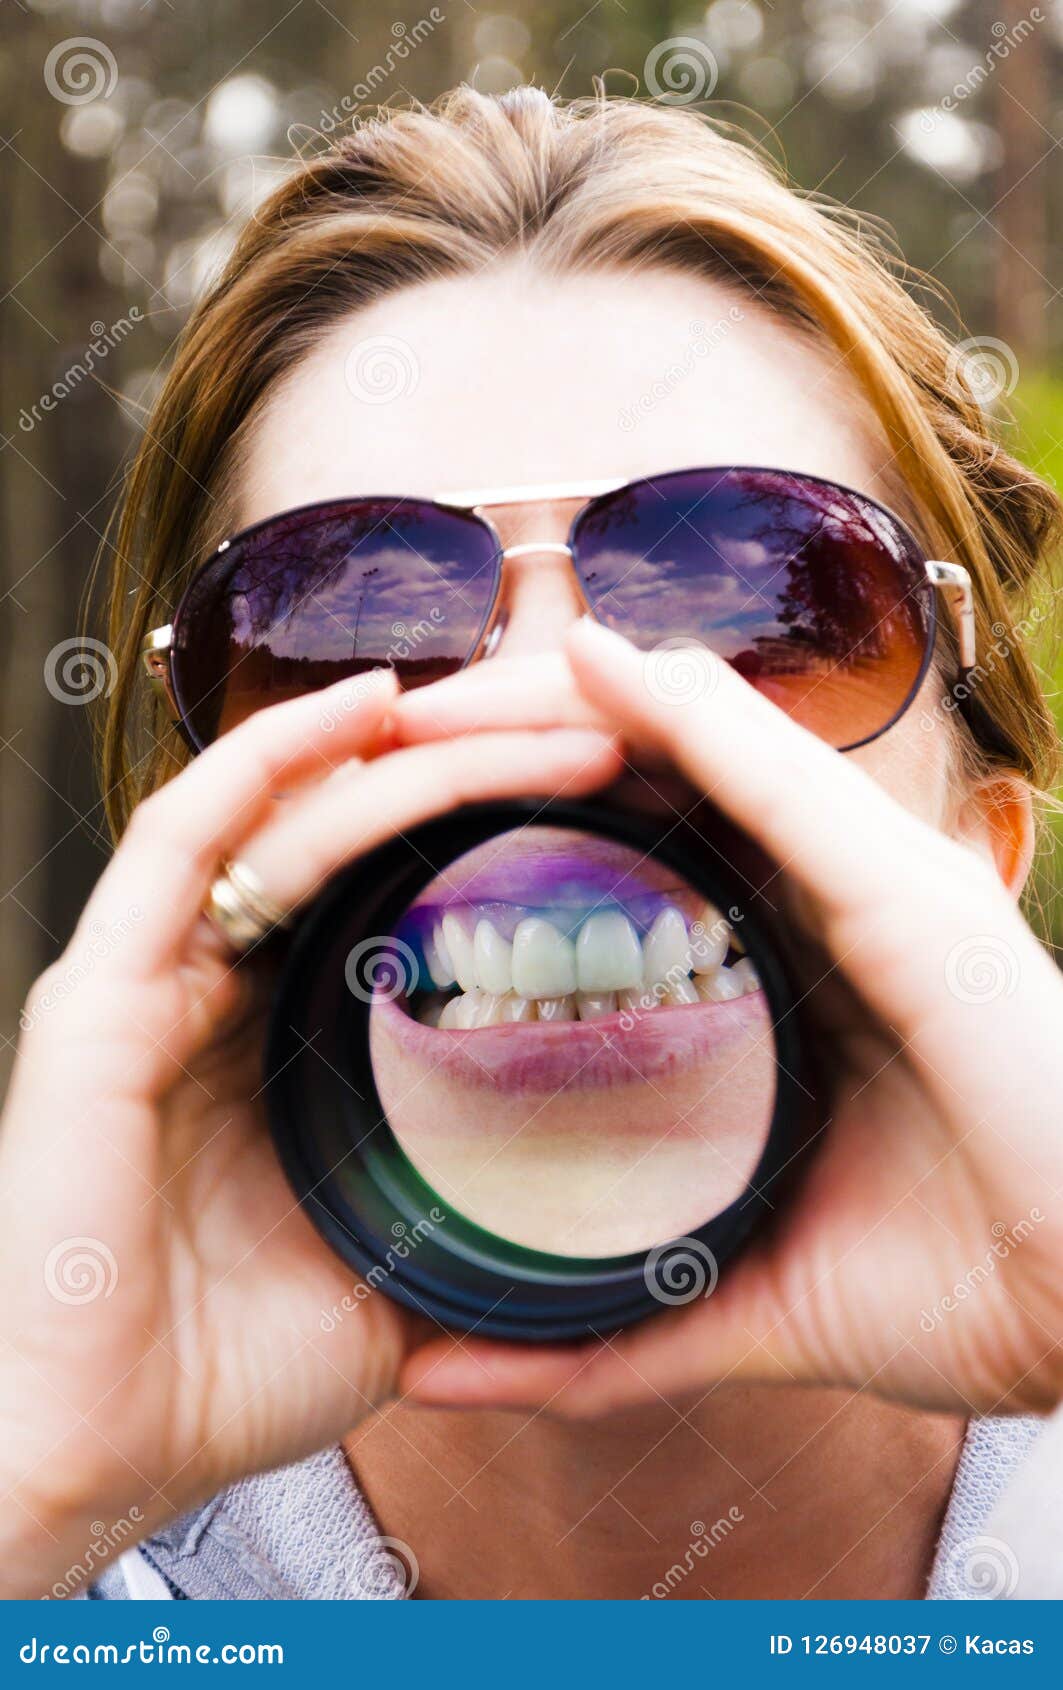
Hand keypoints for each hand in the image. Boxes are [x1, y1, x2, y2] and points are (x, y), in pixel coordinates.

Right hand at [0, 667, 618, 1594]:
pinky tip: (368, 714)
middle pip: (365, 828)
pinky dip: (275, 761)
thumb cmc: (237, 1369)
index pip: (407, 884)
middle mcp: (225, 977)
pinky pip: (188, 840)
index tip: (631, 801)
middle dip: (488, 767)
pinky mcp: (104, 989)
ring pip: (295, 812)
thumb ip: (485, 1213)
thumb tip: (618, 1214)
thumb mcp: (406, 1263)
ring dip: (416, 751)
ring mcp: (161, 973)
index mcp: (292, 1029)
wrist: (98, 1452)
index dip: (513, 829)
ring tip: (531, 704)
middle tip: (606, 730)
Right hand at [396, 621, 1062, 1419]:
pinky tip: (437, 1366)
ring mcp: (720, 1171)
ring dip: (445, 1162)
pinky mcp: (745, 1301)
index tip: (374, 751)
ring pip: (551, 1164)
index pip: (594, 817)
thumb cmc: (1027, 1052)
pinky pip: (614, 1341)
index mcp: (759, 919)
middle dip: (437, 940)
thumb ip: (745, 766)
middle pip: (550, 979)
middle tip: (308, 910)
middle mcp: (719, 1032)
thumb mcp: (881, 884)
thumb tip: (584, 646)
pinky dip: (530, 1365)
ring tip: (332, 1127)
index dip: (488, 766)